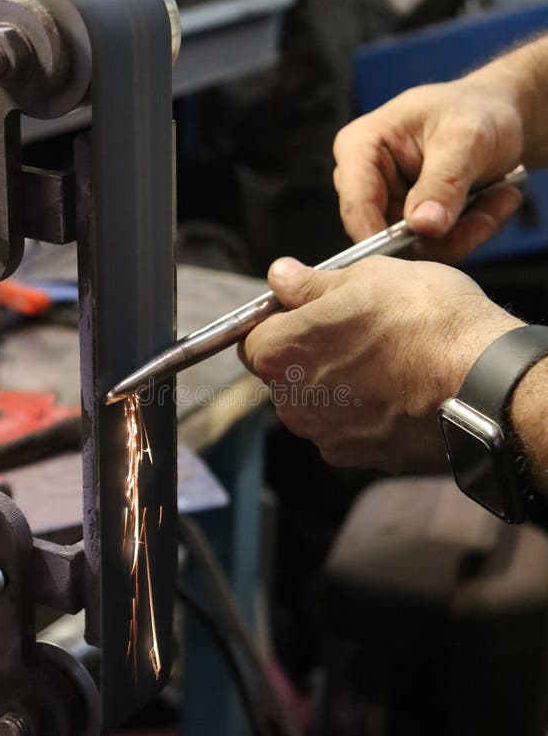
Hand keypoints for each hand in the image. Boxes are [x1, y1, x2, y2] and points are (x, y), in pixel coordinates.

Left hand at [241, 255, 521, 470]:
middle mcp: (291, 403)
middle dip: (310, 355)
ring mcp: (325, 436)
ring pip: (317, 404)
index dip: (280, 322)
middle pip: (284, 375)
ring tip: (385, 361)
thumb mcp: (366, 277)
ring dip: (338, 385)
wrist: (482, 382)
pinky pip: (347, 430)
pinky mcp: (359, 459)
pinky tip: (396, 392)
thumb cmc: (425, 322)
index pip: (253, 338)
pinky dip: (363, 414)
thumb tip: (282, 276)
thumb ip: (311, 284)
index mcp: (280, 353)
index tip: (307, 313)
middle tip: (358, 332)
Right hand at [333, 79, 524, 261]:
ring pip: (416, 247)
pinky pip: (436, 248)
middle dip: (442, 233)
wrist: (499, 114)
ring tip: (500, 199)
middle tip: (487, 214)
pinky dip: (470, 232)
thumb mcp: (467, 138)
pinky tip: (494, 203)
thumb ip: (444, 181)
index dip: (381, 236)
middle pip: (386, 235)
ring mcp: (387, 208)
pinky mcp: (410, 226)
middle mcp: (364, 183)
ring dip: (465, 232)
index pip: (356, 203)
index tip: (424, 244)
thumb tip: (423, 226)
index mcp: (359, 148)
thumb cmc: (476, 110)